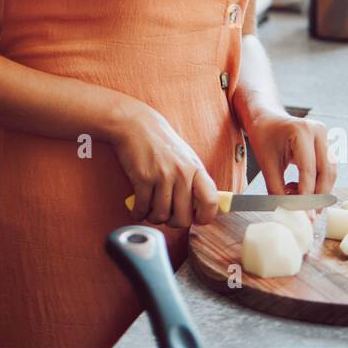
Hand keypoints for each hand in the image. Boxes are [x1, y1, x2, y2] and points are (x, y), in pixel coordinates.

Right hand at [111, 102, 219, 228]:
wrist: (136, 125)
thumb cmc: (161, 143)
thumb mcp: (186, 157)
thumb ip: (194, 180)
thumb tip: (201, 207)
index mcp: (196, 169)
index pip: (211, 201)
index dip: (206, 217)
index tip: (197, 220)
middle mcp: (182, 173)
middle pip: (183, 217)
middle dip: (173, 223)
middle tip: (167, 216)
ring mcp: (162, 176)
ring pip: (161, 215)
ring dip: (153, 217)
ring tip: (150, 210)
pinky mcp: (143, 178)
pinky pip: (142, 208)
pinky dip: (138, 213)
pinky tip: (137, 209)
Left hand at [247, 113, 335, 216]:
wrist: (266, 118)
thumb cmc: (264, 137)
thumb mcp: (266, 163)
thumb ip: (277, 188)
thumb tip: (290, 212)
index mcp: (301, 131)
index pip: (308, 170)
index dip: (307, 195)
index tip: (305, 215)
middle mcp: (318, 131)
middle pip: (326, 172)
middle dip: (318, 196)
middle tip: (310, 215)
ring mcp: (325, 136)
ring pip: (330, 172)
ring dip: (320, 192)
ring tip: (302, 203)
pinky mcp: (327, 143)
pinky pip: (328, 168)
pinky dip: (318, 183)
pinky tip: (302, 190)